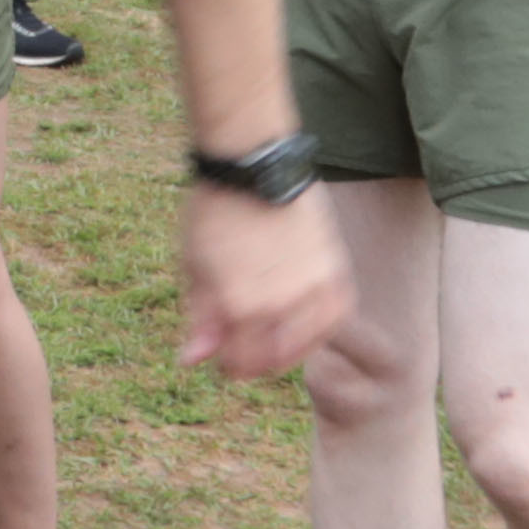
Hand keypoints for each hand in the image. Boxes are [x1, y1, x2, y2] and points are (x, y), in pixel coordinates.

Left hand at [176, 186, 350, 377]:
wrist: (254, 163)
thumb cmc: (216, 210)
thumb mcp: (195, 266)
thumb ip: (200, 319)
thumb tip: (193, 361)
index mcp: (237, 305)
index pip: (239, 364)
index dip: (227, 365)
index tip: (220, 358)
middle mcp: (278, 304)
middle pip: (270, 360)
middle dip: (252, 360)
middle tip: (242, 347)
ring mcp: (311, 288)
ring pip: (305, 345)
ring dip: (285, 349)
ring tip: (270, 336)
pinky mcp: (335, 271)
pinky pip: (334, 318)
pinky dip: (318, 329)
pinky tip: (301, 324)